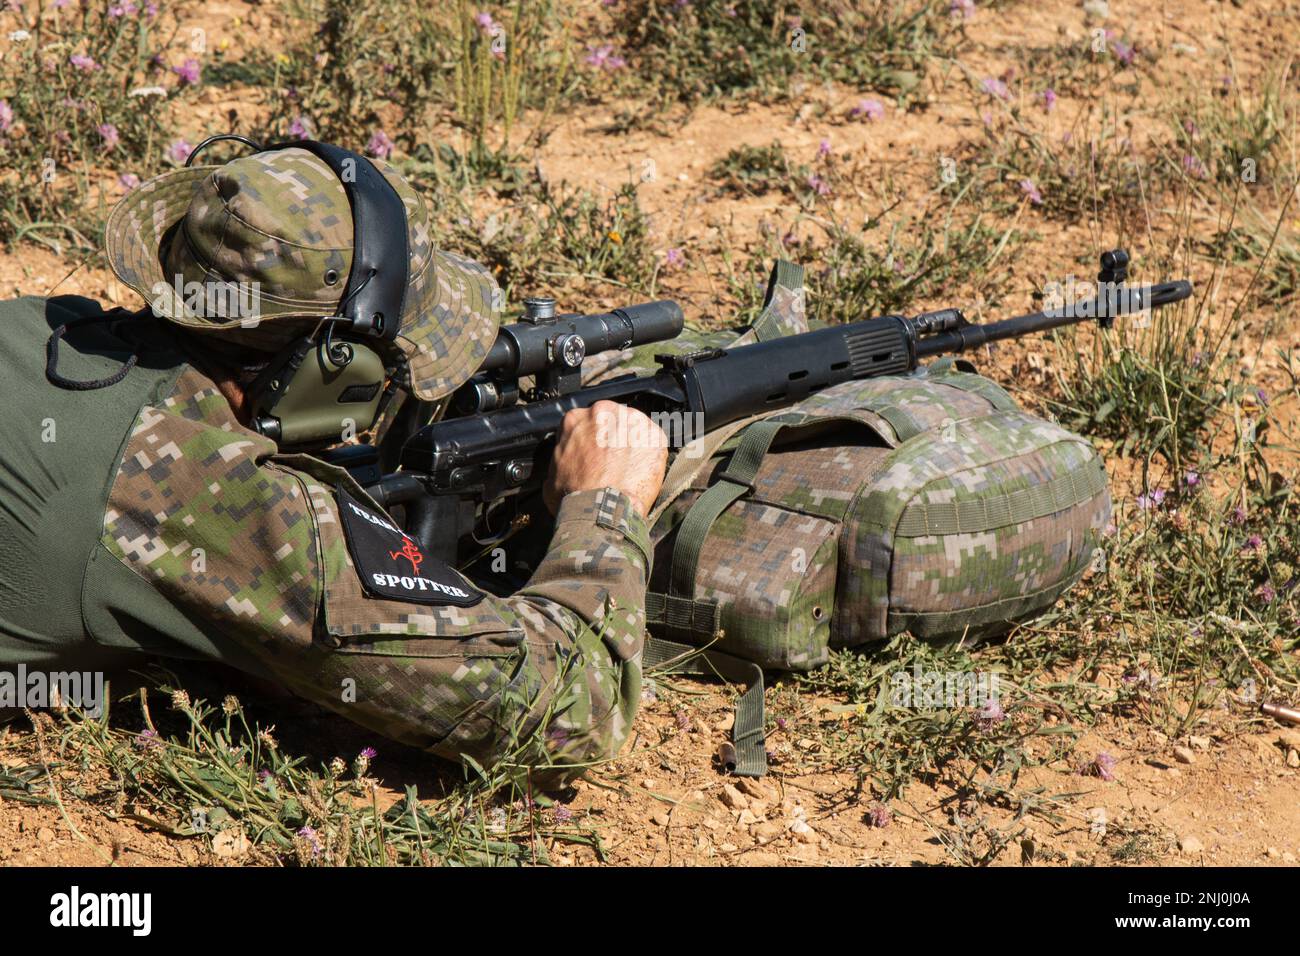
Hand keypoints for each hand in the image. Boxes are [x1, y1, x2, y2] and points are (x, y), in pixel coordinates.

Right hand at [543, 400, 667, 518]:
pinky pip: (654, 441)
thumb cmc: (575, 497)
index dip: (593, 440)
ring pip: (634, 428)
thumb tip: (569, 461)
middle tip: (614, 462)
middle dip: (614, 438)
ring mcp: (632, 421)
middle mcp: (604, 413)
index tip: (596, 453)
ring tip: (630, 469)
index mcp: (576, 419)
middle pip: (612, 420)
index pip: (587, 422)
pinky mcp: (654, 436)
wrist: (600, 511)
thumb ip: (564, 456)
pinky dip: (651, 455)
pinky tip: (643, 471)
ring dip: (633, 444)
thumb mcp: (552, 474)